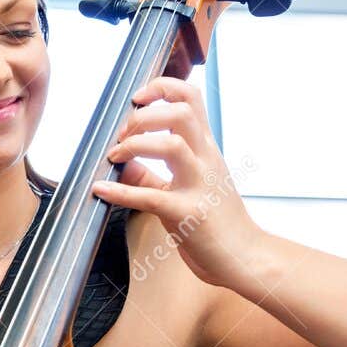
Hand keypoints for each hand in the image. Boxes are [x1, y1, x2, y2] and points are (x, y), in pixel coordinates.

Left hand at [91, 76, 268, 289]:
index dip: (162, 88)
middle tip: (122, 134)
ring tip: (115, 156)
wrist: (245, 258)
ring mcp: (199, 186)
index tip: (137, 98)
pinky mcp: (187, 215)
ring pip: (172, 145)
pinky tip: (101, 190)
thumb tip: (122, 162)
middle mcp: (206, 161)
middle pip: (181, 113)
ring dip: (135, 145)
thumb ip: (152, 174)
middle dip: (144, 116)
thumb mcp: (187, 188)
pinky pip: (151, 197)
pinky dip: (120, 192)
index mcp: (206, 150)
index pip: (191, 99)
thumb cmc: (217, 223)